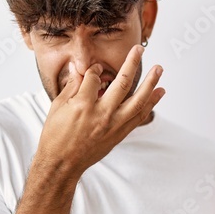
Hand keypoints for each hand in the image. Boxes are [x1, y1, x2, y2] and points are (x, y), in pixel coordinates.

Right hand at [34, 45, 164, 178]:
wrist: (62, 163)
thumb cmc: (56, 136)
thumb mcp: (58, 107)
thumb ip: (72, 86)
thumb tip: (79, 69)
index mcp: (83, 105)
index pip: (94, 77)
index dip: (95, 70)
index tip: (96, 68)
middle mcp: (102, 114)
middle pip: (123, 83)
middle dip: (132, 64)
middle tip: (140, 50)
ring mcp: (113, 125)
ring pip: (138, 100)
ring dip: (150, 83)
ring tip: (159, 69)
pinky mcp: (120, 134)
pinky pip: (139, 116)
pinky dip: (150, 104)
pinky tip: (158, 93)